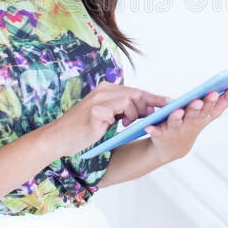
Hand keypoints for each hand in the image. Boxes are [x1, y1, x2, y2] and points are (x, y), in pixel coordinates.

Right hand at [46, 81, 167, 157]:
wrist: (58, 138)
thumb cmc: (82, 130)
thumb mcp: (105, 117)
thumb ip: (122, 111)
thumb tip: (146, 110)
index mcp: (106, 89)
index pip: (135, 90)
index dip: (153, 97)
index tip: (169, 103)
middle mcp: (103, 90)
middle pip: (136, 92)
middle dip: (149, 105)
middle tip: (153, 116)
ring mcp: (98, 99)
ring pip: (129, 99)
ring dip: (135, 113)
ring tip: (128, 123)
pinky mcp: (95, 110)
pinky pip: (118, 110)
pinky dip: (125, 117)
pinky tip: (122, 125)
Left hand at [144, 81, 227, 163]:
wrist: (171, 148)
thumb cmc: (193, 123)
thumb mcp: (210, 112)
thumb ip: (226, 98)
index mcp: (203, 116)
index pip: (215, 107)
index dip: (220, 99)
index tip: (224, 90)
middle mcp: (191, 123)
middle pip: (196, 114)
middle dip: (200, 106)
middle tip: (203, 99)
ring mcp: (176, 129)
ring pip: (177, 122)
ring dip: (177, 117)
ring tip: (178, 110)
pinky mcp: (160, 134)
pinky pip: (156, 131)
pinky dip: (153, 129)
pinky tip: (148, 125)